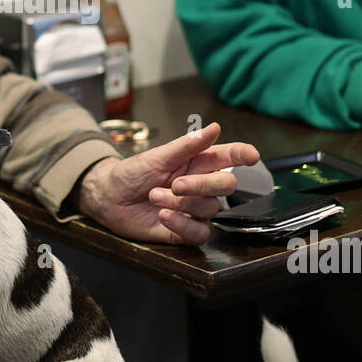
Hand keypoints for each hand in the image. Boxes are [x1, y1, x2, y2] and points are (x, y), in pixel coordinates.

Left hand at [76, 121, 257, 244]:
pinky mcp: (185, 230)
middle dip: (203, 185)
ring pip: (210, 209)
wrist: (109, 198)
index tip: (252, 156)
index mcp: (198, 162)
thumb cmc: (132, 173)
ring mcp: (194, 209)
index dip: (242, 155)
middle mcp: (200, 186)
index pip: (228, 157)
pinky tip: (163, 216)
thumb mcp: (157, 156)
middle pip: (226, 186)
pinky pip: (200, 233)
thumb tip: (214, 128)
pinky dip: (182, 224)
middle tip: (175, 184)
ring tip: (155, 196)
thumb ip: (187, 145)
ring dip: (182, 203)